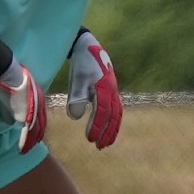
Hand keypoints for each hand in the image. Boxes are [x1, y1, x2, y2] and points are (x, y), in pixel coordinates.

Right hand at [0, 55, 47, 154]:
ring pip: (35, 130)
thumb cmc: (9, 85)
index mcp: (38, 101)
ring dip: (30, 141)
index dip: (37, 129)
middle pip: (40, 125)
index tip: (34, 137)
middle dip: (35, 137)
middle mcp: (40, 106)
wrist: (9, 75)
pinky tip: (23, 147)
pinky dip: (25, 140)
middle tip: (31, 147)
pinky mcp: (27, 114)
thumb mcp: (12, 99)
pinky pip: (28, 130)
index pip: (40, 118)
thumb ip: (13, 111)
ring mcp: (35, 110)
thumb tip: (12, 122)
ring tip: (25, 150)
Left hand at [67, 29, 121, 148]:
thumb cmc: (81, 63)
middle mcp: (112, 90)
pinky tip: (109, 127)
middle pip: (113, 116)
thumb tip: (76, 117)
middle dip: (108, 132)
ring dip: (113, 129)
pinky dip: (114, 120)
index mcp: (104, 88)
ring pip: (117, 113)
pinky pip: (117, 108)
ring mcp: (114, 90)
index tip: (90, 139)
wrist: (88, 47)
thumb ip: (76, 98)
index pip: (102, 113)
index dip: (97, 127)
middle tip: (100, 146)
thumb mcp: (76, 80)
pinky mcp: (112, 89)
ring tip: (107, 142)